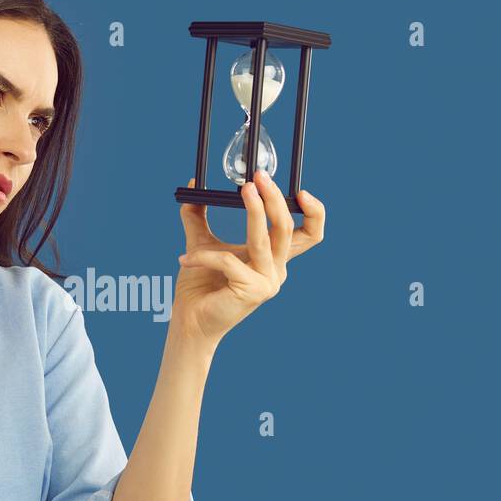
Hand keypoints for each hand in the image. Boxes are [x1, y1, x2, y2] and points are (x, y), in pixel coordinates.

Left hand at [170, 168, 325, 347]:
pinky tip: (185, 259)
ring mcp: (267, 283)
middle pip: (287, 229)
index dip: (314, 213)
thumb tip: (192, 185)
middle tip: (257, 178)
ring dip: (255, 211)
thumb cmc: (200, 287)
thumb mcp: (202, 244)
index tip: (301, 192)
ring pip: (265, 239)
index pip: (309, 235)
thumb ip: (199, 216)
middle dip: (275, 199)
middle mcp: (276, 270)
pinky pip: (228, 262)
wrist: (190, 322)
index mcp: (273, 258)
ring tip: (243, 191)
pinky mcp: (252, 292)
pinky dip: (204, 256)